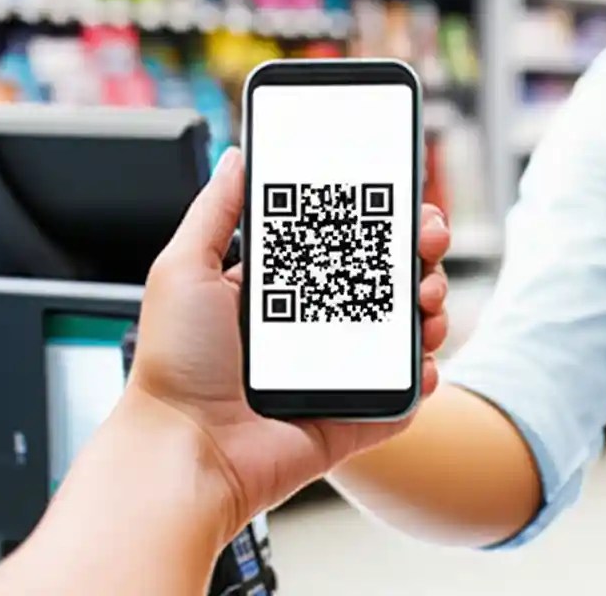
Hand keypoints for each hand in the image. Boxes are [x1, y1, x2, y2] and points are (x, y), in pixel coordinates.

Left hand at [127, 147, 450, 535]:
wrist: (189, 449)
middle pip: (389, 279)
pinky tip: (420, 356)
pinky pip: (407, 389)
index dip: (380, 220)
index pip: (345, 243)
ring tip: (425, 301)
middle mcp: (316, 326)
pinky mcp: (359, 413)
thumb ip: (215, 210)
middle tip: (427, 243)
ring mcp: (341, 370)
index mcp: (283, 290)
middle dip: (420, 254)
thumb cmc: (175, 366)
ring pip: (407, 327)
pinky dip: (424, 371)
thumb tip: (238, 156)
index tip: (403, 200)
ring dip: (430, 305)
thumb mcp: (183, 269)